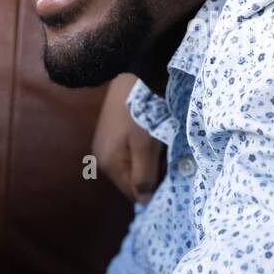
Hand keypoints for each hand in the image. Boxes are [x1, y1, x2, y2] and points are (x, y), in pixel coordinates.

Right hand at [93, 73, 163, 203]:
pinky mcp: (112, 132)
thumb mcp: (146, 145)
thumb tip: (144, 202)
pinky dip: (146, 147)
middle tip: (168, 154)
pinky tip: (154, 134)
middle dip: (154, 172)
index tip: (171, 173)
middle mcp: (102, 157)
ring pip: (134, 164)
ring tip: (162, 141)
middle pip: (133, 179)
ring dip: (151, 159)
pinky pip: (132, 151)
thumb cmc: (142, 110)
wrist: (133, 71)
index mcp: (109, 164)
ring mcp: (106, 144)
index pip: (134, 193)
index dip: (155, 188)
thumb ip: (144, 176)